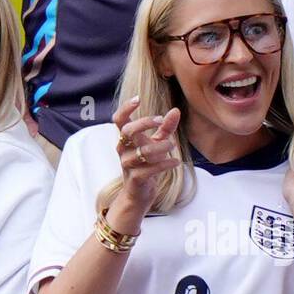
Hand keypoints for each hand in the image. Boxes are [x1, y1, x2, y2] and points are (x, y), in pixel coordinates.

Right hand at [108, 97, 181, 223]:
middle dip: (145, 123)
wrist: (139, 194)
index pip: (118, 120)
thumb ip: (165, 127)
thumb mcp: (157, 143)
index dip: (125, 108)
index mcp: (125, 139)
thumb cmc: (147, 164)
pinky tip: (176, 161)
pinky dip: (165, 163)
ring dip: (160, 147)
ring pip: (142, 152)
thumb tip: (176, 110)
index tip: (138, 99)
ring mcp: (127, 165)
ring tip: (173, 145)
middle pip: (127, 131)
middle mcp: (123, 150)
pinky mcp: (136, 179)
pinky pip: (150, 169)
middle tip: (161, 121)